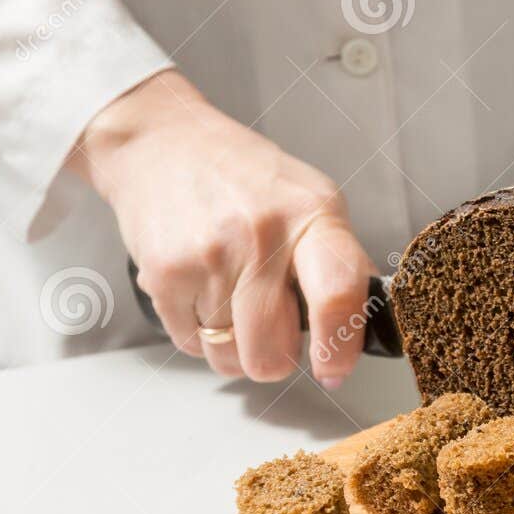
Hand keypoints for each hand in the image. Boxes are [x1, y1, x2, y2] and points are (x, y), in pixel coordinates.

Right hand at [66, 70, 372, 385]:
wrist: (160, 143)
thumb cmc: (240, 178)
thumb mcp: (307, 200)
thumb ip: (335, 259)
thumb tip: (354, 327)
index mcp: (312, 214)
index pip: (337, 294)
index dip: (338, 347)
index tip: (332, 370)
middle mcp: (263, 234)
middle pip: (272, 352)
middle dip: (272, 356)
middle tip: (269, 329)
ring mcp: (210, 256)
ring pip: (229, 357)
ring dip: (231, 345)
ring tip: (228, 298)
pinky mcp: (165, 274)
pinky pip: (190, 343)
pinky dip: (196, 331)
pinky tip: (199, 290)